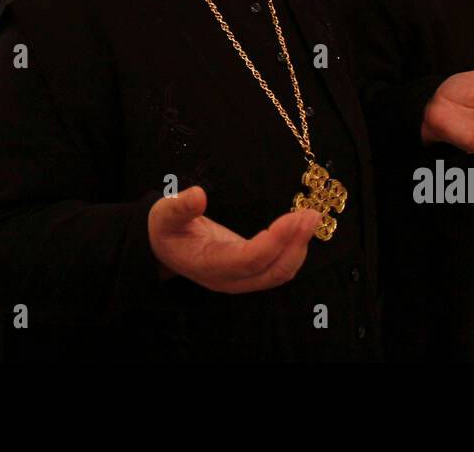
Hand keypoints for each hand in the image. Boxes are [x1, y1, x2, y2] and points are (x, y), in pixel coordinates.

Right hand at [147, 186, 320, 293]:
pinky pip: (278, 267)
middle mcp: (229, 278)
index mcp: (208, 265)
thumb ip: (179, 207)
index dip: (273, 242)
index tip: (292, 218)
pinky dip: (294, 250)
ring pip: (279, 273)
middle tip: (310, 214)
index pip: (248, 260)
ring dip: (299, 247)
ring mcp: (241, 278)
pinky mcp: (250, 271)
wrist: (163, 248)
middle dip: (295, 245)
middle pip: (271, 271)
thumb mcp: (163, 214)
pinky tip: (302, 229)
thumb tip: (198, 195)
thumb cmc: (165, 229)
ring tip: (311, 217)